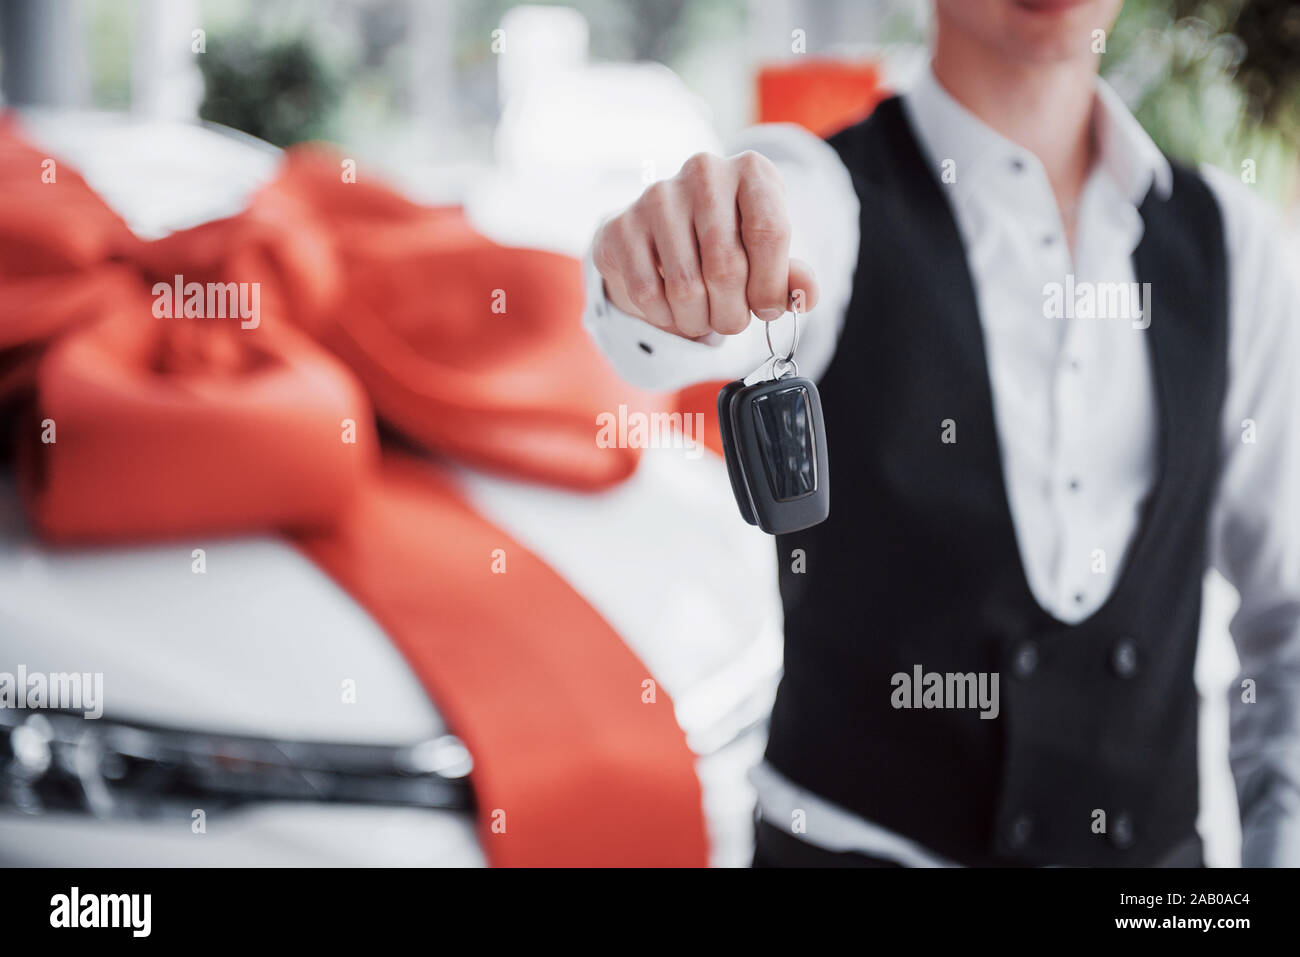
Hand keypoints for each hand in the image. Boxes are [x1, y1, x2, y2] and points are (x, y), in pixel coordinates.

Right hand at [592, 151, 818, 338]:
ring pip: (685, 286)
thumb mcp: (765, 252)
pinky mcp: (622, 225)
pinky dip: (665, 317)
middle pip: (726, 266)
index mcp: (752, 171)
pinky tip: (673, 310)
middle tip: (732, 321)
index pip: (769, 232)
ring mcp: (658, 196)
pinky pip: (648, 293)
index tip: (767, 310)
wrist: (663, 230)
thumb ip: (790, 275)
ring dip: (698, 320)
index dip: (770, 286)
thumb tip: (806, 296)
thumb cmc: (727, 242)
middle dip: (733, 313)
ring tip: (703, 318)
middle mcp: (704, 172)